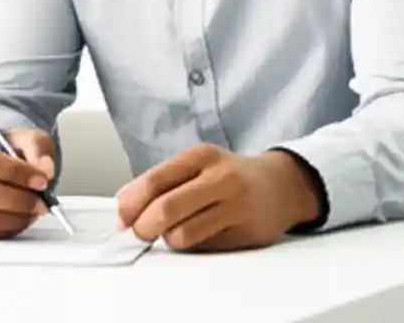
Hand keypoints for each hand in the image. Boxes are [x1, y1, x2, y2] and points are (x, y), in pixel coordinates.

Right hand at [0, 128, 54, 239]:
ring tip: (33, 209)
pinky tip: (20, 217)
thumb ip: (37, 148)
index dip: (15, 173)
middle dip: (19, 199)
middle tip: (41, 200)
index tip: (40, 180)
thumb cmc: (1, 150)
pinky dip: (8, 229)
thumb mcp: (24, 138)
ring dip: (16, 217)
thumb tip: (45, 169)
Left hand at [116, 144, 321, 251]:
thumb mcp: (194, 166)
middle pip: (166, 209)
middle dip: (143, 227)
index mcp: (200, 156)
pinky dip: (194, 245)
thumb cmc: (227, 176)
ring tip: (175, 230)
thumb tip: (123, 206)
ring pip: (183, 235)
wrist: (281, 185)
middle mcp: (221, 178)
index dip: (131, 204)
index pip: (155, 180)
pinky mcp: (248, 232)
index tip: (122, 218)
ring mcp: (237, 206)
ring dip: (169, 239)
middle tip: (140, 232)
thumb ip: (159, 182)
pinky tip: (203, 233)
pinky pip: (205, 247)